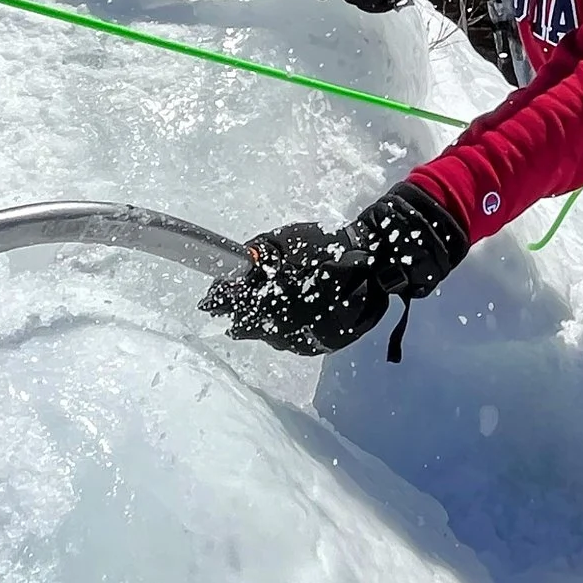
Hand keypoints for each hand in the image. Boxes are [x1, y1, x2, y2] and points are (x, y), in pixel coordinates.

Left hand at [202, 184, 469, 359]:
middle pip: (252, 326)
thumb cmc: (329, 245)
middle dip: (238, 318)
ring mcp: (308, 334)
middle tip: (226, 316)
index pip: (240, 300)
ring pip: (272, 338)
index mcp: (280, 292)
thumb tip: (235, 267)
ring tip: (248, 322)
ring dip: (259, 329)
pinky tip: (280, 326)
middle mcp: (291, 319)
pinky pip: (293, 343)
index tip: (207, 303)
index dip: (221, 301)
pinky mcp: (321, 343)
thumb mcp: (290, 239)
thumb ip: (261, 252)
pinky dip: (283, 335)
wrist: (375, 262)